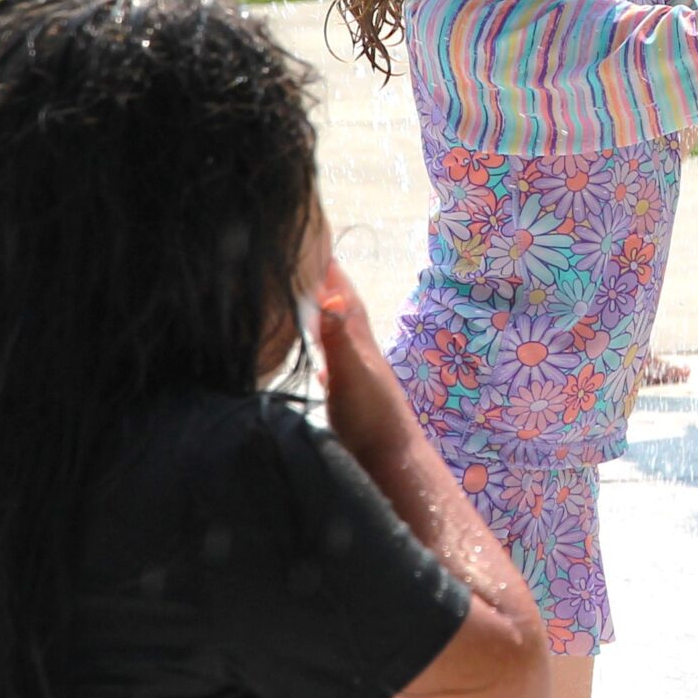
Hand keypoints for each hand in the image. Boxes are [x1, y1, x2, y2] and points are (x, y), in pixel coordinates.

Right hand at [312, 256, 419, 466]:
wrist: (391, 459)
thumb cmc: (371, 419)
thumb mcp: (351, 375)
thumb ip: (339, 338)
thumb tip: (330, 298)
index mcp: (359, 341)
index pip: (342, 294)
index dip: (329, 268)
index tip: (313, 239)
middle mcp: (360, 351)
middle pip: (341, 308)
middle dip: (325, 284)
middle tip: (307, 259)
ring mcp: (357, 373)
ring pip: (338, 333)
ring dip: (324, 314)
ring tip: (309, 299)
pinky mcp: (351, 397)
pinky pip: (334, 363)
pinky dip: (323, 352)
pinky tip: (319, 358)